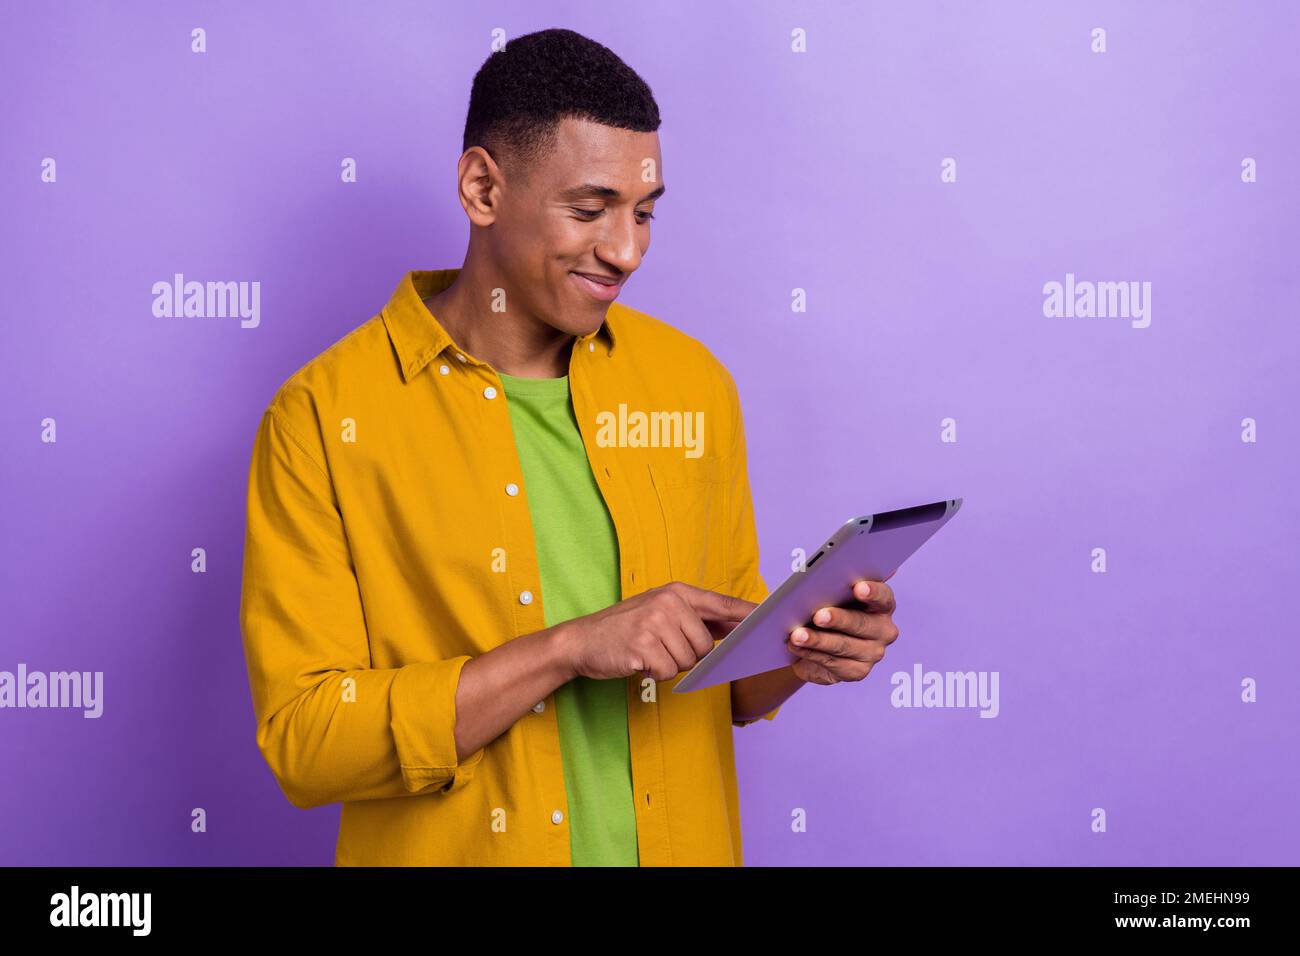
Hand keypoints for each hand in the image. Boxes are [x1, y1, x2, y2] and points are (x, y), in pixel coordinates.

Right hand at [557, 582, 755, 680]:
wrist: (580, 641)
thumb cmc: (624, 629)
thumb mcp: (660, 613)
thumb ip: (695, 619)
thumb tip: (735, 629)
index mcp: (677, 592)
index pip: (722, 604)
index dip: (748, 615)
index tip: (771, 619)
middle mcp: (669, 603)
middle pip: (705, 645)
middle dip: (686, 655)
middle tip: (660, 647)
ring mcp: (655, 623)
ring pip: (688, 661)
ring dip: (669, 665)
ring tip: (647, 652)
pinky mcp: (643, 646)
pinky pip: (669, 672)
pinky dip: (655, 673)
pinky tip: (638, 660)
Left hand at [785, 579, 898, 685]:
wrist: (820, 644)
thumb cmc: (828, 609)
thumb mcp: (832, 595)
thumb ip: (833, 585)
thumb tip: (817, 579)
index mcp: (882, 604)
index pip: (883, 596)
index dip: (872, 592)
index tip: (858, 587)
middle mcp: (883, 629)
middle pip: (861, 623)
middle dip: (838, 619)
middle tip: (818, 615)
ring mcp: (873, 653)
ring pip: (843, 646)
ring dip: (817, 640)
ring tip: (797, 635)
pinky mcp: (857, 671)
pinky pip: (832, 663)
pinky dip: (811, 653)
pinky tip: (796, 646)